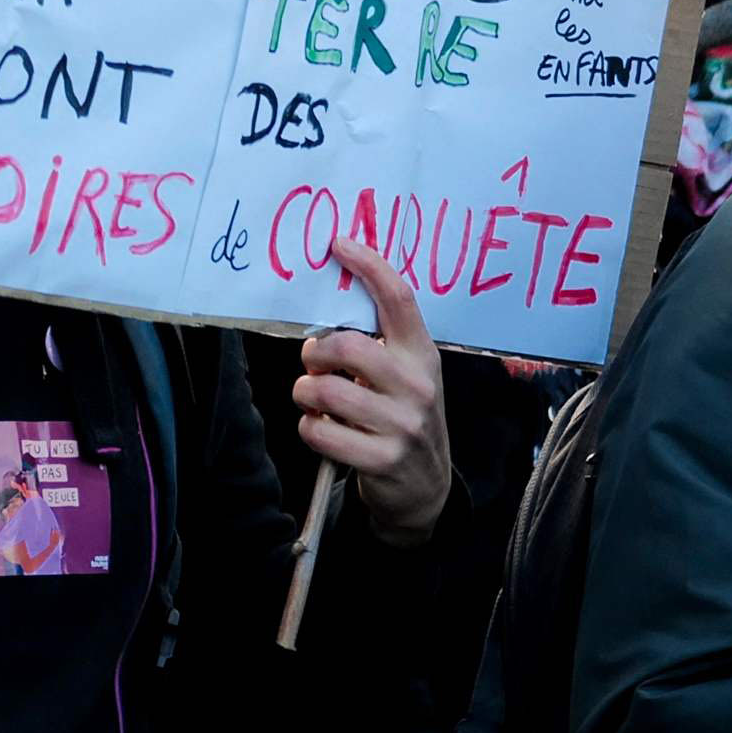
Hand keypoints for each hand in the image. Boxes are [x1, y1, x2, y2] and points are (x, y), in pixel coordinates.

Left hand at [298, 237, 455, 543]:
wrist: (426, 488)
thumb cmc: (402, 418)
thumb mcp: (406, 376)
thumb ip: (379, 345)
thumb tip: (327, 314)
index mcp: (423, 356)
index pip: (400, 300)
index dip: (369, 267)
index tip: (339, 244)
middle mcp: (417, 386)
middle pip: (347, 347)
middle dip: (315, 354)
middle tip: (314, 364)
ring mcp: (402, 425)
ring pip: (324, 391)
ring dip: (306, 394)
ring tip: (315, 400)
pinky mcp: (382, 459)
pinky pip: (320, 431)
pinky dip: (310, 428)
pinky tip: (324, 430)